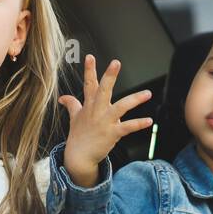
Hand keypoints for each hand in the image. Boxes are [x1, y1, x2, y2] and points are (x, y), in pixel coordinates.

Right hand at [58, 54, 152, 187]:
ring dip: (135, 99)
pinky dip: (139, 124)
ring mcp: (105, 122)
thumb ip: (71, 105)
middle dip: (109, 76)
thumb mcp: (74, 118)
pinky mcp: (112, 133)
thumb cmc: (78, 136)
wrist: (79, 156)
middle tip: (116, 62)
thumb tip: (63, 97)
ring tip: (148, 94)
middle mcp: (97, 111)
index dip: (89, 70)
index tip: (90, 57)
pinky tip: (149, 120)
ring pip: (121, 107)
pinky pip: (128, 127)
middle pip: (103, 90)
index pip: (89, 84)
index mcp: (89, 105)